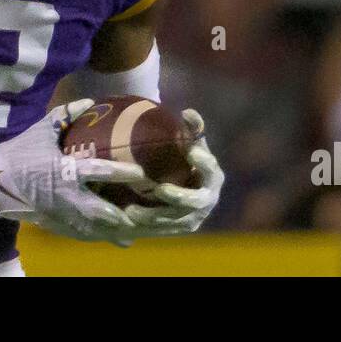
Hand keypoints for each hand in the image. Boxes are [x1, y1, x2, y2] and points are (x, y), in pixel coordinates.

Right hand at [0, 98, 147, 241]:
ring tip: (134, 234)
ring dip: (112, 231)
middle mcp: (64, 195)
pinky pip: (78, 234)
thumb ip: (66, 114)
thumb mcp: (42, 129)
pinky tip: (112, 240)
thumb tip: (90, 102)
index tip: (140, 173)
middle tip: (142, 214)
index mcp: (64, 170)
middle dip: (120, 215)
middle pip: (98, 210)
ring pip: (90, 228)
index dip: (120, 172)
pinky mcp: (52, 224)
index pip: (97, 171)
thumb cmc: (19, 151)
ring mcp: (57, 213)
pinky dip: (97, 237)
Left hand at [122, 109, 223, 235]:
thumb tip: (188, 112)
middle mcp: (207, 199)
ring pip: (175, 220)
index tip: (191, 150)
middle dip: (179, 196)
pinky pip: (164, 229)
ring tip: (131, 211)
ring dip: (154, 216)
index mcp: (213, 176)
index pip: (211, 169)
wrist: (186, 184)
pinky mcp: (180, 227)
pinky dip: (147, 226)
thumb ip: (192, 128)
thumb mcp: (191, 143)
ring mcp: (195, 216)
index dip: (204, 161)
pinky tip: (127, 219)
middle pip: (196, 202)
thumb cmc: (186, 159)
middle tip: (159, 189)